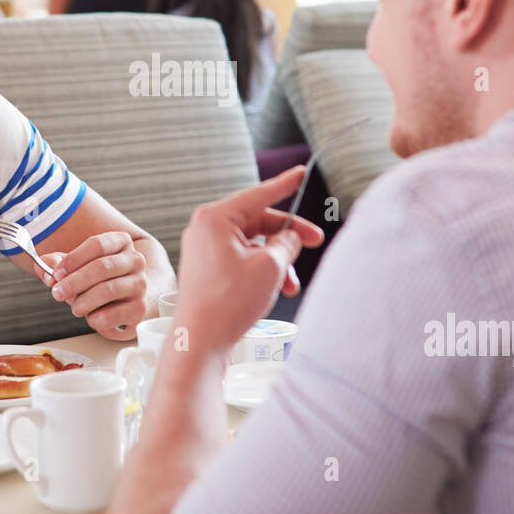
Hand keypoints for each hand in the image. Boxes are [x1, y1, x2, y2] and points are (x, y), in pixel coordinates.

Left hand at [39, 231, 148, 339]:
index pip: (97, 245)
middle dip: (75, 282)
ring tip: (74, 307)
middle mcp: (135, 260)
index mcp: (121, 242)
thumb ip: (56, 264)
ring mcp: (140, 284)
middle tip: (57, 293)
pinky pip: (113, 314)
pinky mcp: (139, 308)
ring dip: (84, 301)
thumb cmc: (99, 278)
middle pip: (102, 267)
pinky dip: (96, 318)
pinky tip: (91, 316)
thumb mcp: (77, 266)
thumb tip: (45, 269)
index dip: (74, 259)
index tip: (56, 273)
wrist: (128, 296)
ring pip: (108, 290)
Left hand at [175, 167, 323, 356]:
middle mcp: (205, 228)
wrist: (199, 340)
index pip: (258, 195)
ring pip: (252, 243)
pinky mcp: (207, 267)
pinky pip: (241, 258)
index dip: (285, 185)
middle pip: (257, 221)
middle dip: (287, 235)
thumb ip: (286, 243)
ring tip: (291, 283)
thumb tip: (291, 237)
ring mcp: (204, 248)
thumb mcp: (269, 267)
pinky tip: (276, 288)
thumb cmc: (228, 303)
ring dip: (276, 260)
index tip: (300, 172)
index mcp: (215, 218)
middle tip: (314, 241)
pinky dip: (261, 269)